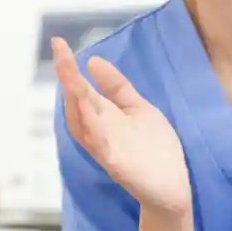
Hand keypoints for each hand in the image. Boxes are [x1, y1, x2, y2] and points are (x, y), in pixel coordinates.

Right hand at [52, 37, 191, 213]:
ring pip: (83, 124)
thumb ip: (117, 87)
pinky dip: (93, 131)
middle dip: (68, 79)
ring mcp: (107, 149)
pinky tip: (89, 113)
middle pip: (76, 104)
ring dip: (76, 100)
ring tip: (70, 75)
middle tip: (61, 53)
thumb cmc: (153, 150)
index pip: (80, 89)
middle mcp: (99, 131)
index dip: (68, 68)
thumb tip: (92, 60)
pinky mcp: (118, 165)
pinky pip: (101, 147)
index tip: (59, 42)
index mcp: (103, 117)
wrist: (172, 188)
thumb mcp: (138, 109)